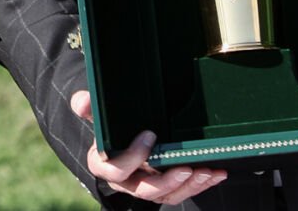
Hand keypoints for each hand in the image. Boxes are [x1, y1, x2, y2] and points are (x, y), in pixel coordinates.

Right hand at [71, 89, 227, 204]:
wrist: (118, 137)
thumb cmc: (108, 125)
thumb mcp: (97, 114)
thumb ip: (88, 106)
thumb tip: (82, 101)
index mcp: (103, 164)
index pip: (115, 169)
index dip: (132, 157)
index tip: (150, 135)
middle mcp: (124, 182)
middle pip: (145, 190)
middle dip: (167, 181)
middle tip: (186, 168)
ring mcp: (145, 187)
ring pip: (166, 196)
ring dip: (188, 187)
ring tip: (206, 172)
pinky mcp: (164, 189)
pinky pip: (181, 193)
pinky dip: (200, 185)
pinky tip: (215, 174)